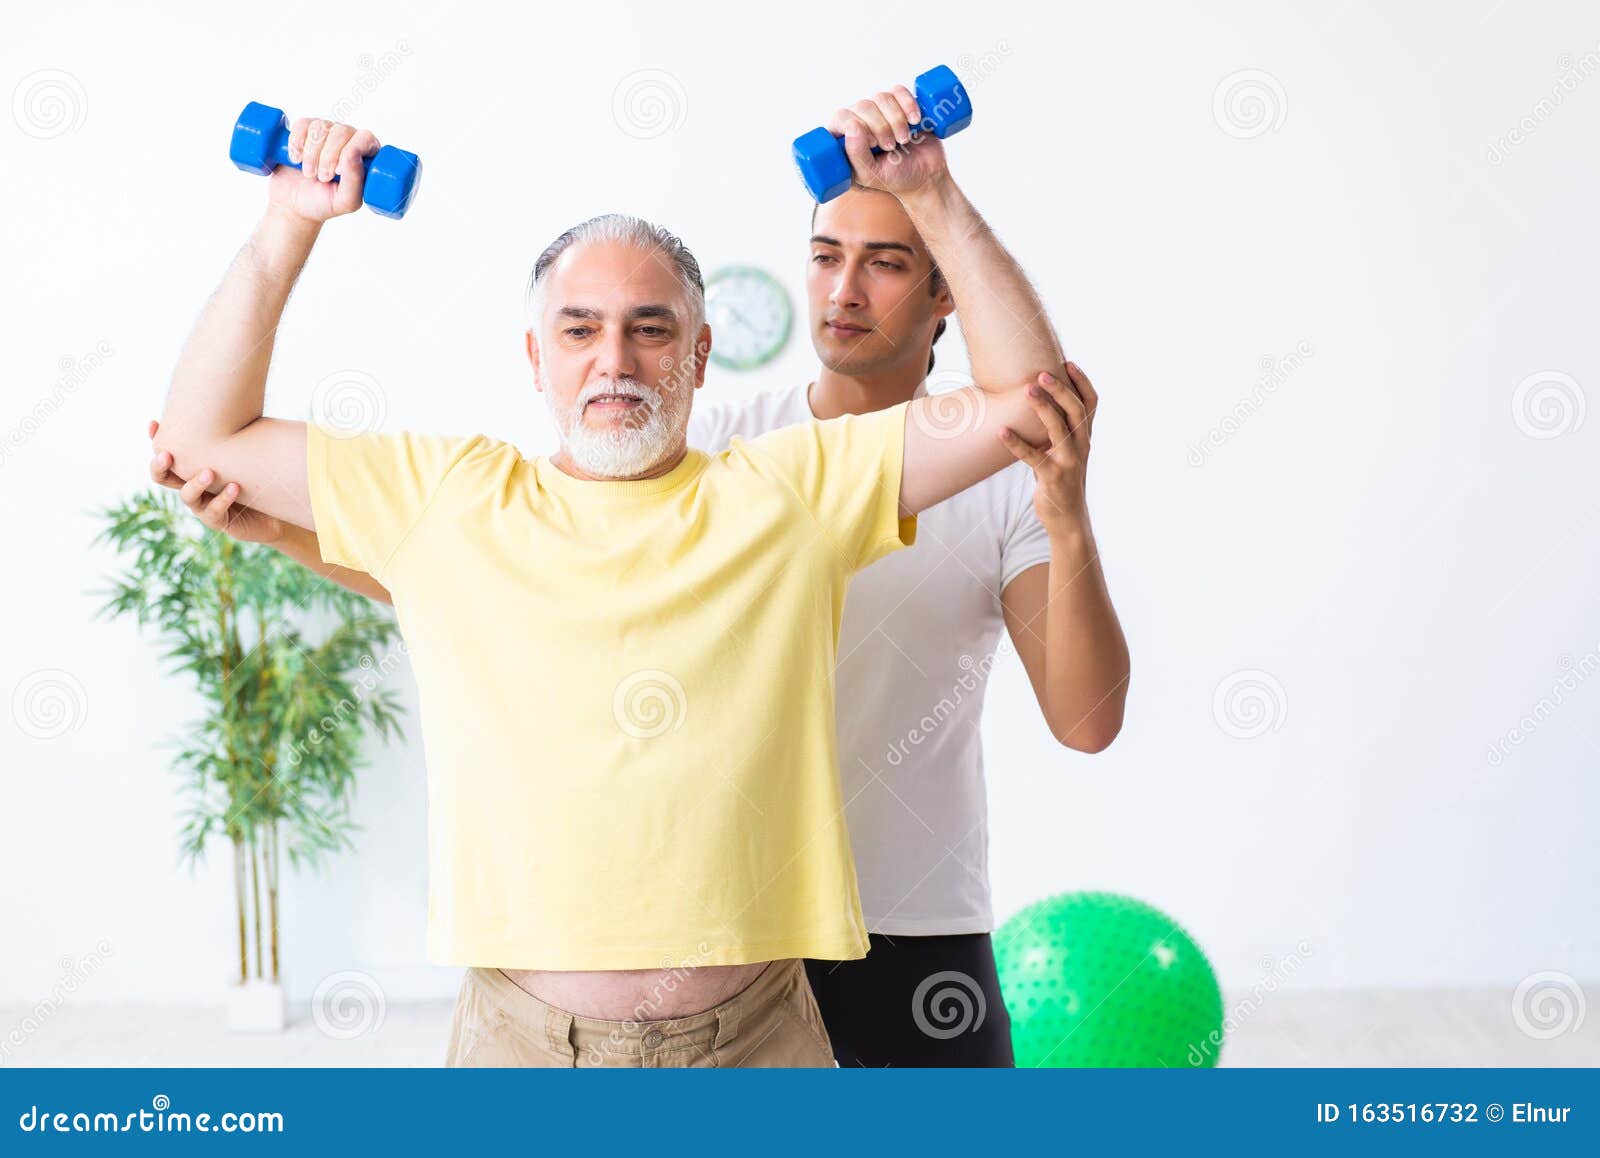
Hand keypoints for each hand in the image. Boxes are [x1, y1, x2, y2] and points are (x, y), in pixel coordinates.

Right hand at [147, 420, 284, 543]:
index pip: (168, 454)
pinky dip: (223, 499)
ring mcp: (203, 506)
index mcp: (192, 469)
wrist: (274, 511)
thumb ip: (235, 434)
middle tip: (167, 455)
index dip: (156, 441)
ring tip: (209, 472)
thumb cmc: (256, 478)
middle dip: (161, 467)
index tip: (154, 424)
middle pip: (164, 479)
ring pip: (188, 496)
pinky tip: (234, 487)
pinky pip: (214, 511)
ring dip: (196, 483)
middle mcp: (192, 487)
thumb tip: (238, 400)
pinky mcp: (218, 521)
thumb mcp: (244, 453)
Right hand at [266, 116, 380, 223]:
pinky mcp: (304, 129)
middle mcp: (348, 140)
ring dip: (311, 153)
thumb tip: (353, 153)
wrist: (292, 204)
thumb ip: (355, 180)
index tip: (337, 172)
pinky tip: (296, 159)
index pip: (365, 138)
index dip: (351, 151)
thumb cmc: (323, 203)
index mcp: (365, 156)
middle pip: (341, 131)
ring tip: (309, 173)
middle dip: (328, 156)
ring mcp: (326, 132)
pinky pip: (302, 124)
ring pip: (321, 127)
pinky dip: (297, 143)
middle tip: (321, 178)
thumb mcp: (345, 201)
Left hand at [825, 86, 949, 198]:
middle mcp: (860, 122)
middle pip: (863, 106)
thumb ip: (856, 155)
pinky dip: (908, 104)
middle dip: (880, 127)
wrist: (926, 176)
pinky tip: (915, 120)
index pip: (840, 118)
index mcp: (845, 140)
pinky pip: (899, 91)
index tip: (873, 143)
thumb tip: (852, 126)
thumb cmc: (894, 178)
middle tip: (891, 146)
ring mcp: (880, 111)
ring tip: (904, 139)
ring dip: (896, 119)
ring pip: (881, 98)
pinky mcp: (899, 104)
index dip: (856, 126)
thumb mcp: (871, 175)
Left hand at [1000, 364, 1098, 537]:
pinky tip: (1001, 431)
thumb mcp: (1065, 452)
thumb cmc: (1061, 479)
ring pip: (1058, 428)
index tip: (1068, 362)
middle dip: (1060, 388)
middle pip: (1076, 410)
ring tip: (1026, 389)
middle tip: (1042, 372)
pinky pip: (1033, 457)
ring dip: (1042, 407)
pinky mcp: (1053, 477)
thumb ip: (1058, 430)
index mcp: (1085, 437)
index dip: (1082, 382)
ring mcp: (1069, 462)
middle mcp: (1081, 446)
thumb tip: (1037, 402)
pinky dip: (1016, 443)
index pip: (1091, 404)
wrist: (1068, 518)